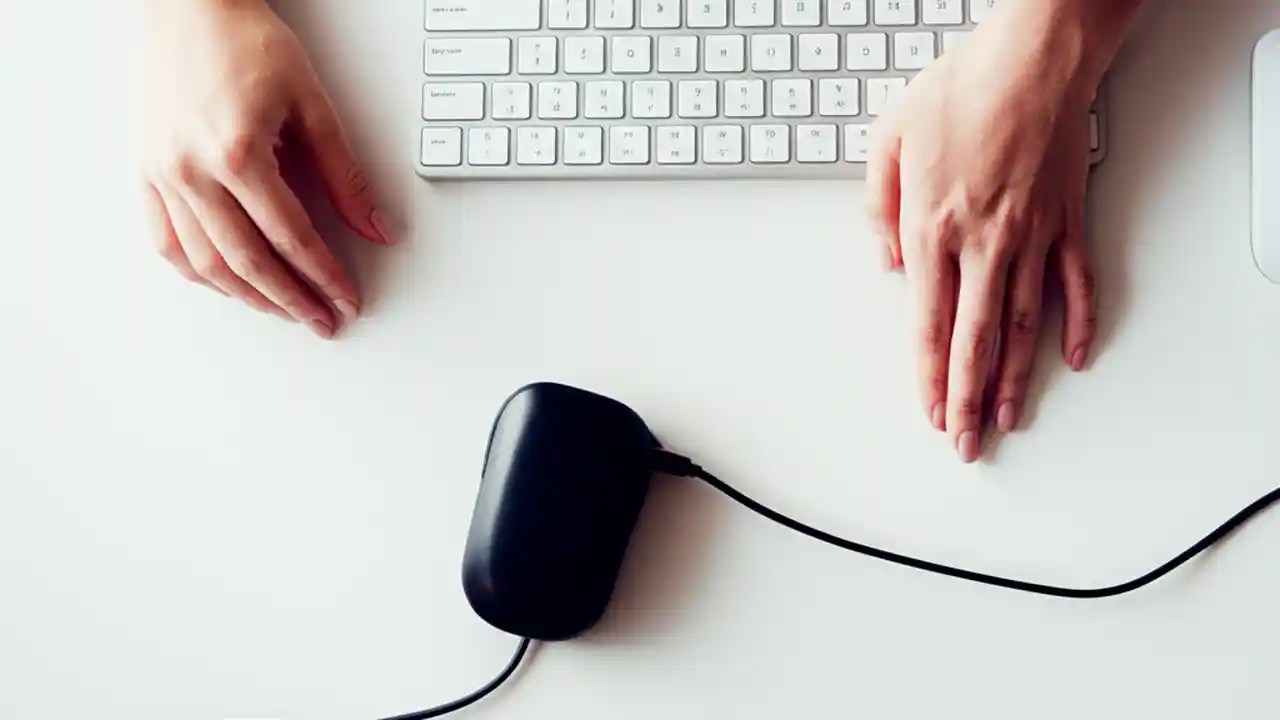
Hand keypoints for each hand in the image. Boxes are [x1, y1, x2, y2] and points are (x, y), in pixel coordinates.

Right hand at [142, 0, 394, 337]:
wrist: (190, 5)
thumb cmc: (246, 41)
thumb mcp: (312, 104)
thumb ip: (345, 175)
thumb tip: (376, 226)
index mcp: (238, 153)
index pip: (292, 238)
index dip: (325, 276)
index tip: (346, 299)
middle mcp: (192, 171)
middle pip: (249, 261)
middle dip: (292, 300)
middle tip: (322, 320)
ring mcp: (163, 174)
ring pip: (205, 263)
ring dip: (248, 297)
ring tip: (283, 310)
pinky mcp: (146, 172)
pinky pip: (166, 242)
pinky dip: (199, 274)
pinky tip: (228, 285)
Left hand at [865, 0, 1140, 461]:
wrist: (1033, 57)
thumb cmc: (961, 90)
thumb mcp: (887, 141)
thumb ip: (879, 210)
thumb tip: (888, 263)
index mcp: (933, 229)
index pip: (927, 325)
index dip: (928, 379)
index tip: (929, 414)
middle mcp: (984, 242)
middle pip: (975, 340)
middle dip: (966, 400)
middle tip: (966, 444)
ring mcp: (1031, 236)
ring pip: (1024, 324)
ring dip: (1013, 377)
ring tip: (1006, 419)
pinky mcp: (1067, 221)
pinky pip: (1076, 284)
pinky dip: (1077, 324)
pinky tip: (1070, 358)